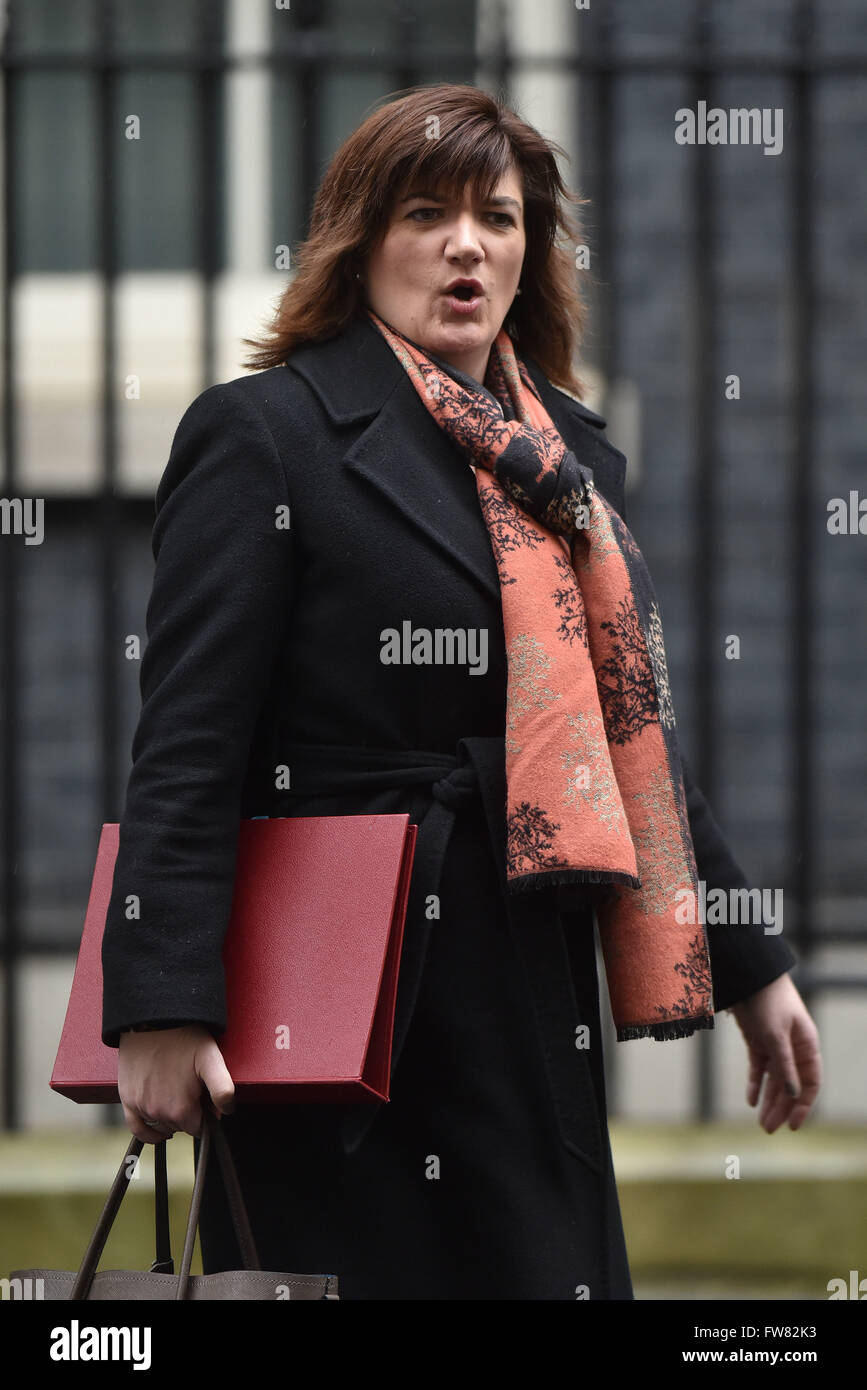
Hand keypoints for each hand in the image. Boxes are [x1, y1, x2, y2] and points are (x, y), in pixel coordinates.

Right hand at [117, 1024, 235, 1143]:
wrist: (152, 1019)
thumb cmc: (184, 1037)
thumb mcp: (211, 1059)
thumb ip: (223, 1089)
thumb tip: (227, 1111)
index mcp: (180, 1109)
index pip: (199, 1128)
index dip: (206, 1114)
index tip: (205, 1096)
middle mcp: (158, 1113)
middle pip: (181, 1126)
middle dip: (189, 1112)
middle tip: (192, 1087)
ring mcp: (140, 1107)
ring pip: (162, 1125)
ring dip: (171, 1116)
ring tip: (176, 1090)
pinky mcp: (127, 1099)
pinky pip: (137, 1128)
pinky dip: (149, 1131)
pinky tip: (159, 1128)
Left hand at [728, 973, 821, 1132]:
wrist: (748, 975)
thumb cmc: (768, 1001)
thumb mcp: (775, 1035)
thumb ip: (784, 1065)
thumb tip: (793, 1095)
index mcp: (806, 1046)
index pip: (810, 1083)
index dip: (804, 1106)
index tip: (793, 1125)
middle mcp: (793, 1049)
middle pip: (790, 1086)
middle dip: (782, 1108)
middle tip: (769, 1130)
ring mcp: (775, 1046)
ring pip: (774, 1080)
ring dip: (768, 1101)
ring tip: (761, 1123)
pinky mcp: (757, 1041)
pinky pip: (759, 1068)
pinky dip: (755, 1084)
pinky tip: (751, 1100)